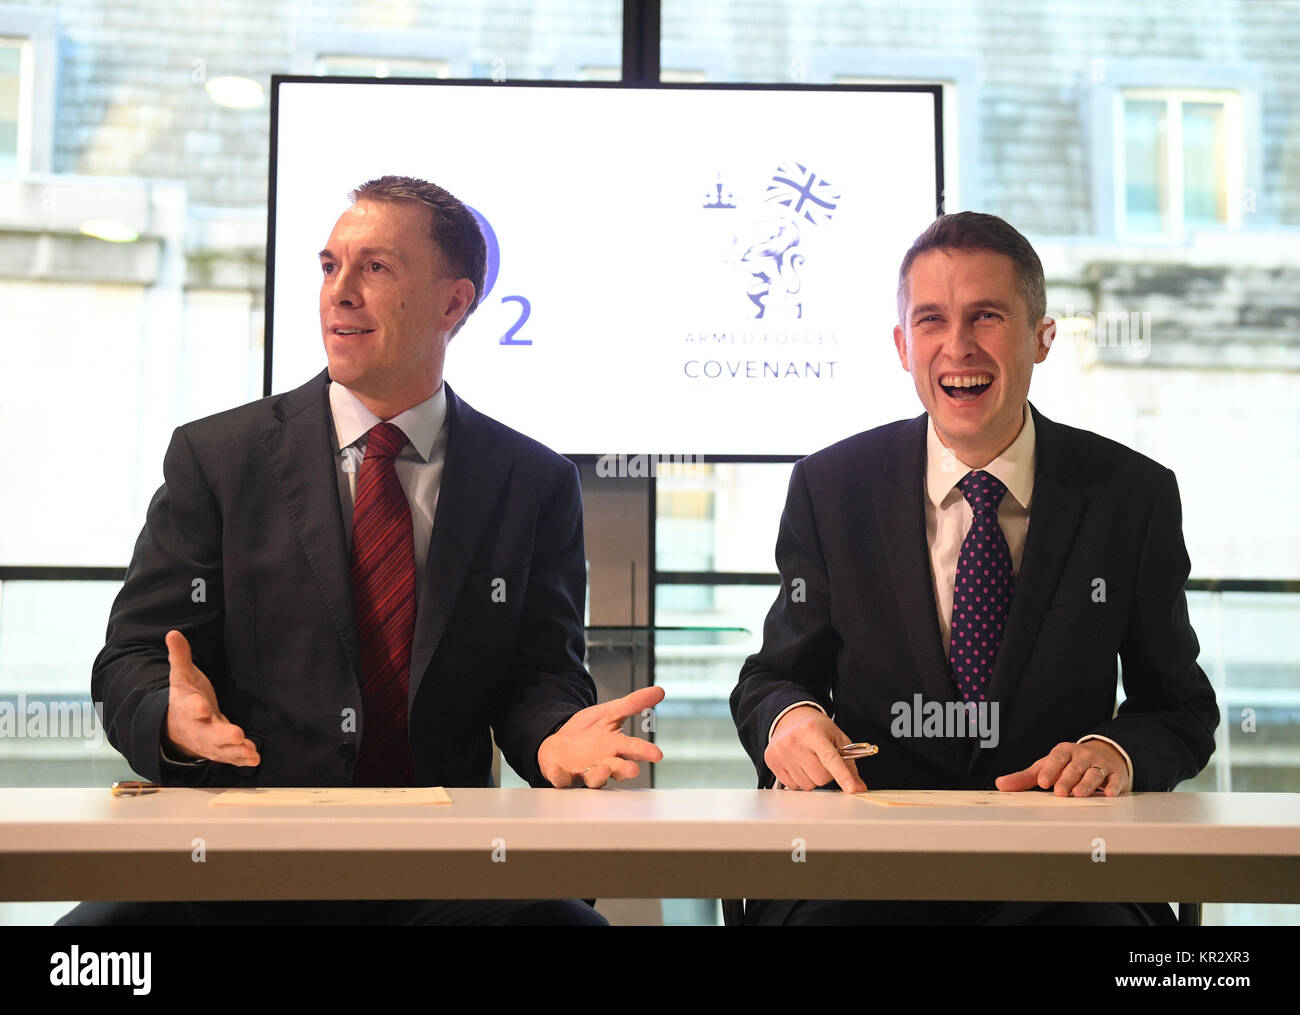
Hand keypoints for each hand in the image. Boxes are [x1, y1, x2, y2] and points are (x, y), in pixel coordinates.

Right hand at [163, 630, 259, 765]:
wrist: (178, 727)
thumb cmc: (185, 697)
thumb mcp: (181, 676)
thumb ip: (180, 657)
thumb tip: (173, 633)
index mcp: (188, 707)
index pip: (191, 707)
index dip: (196, 708)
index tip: (202, 707)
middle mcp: (198, 727)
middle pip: (209, 734)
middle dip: (223, 735)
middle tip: (236, 735)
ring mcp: (210, 742)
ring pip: (221, 749)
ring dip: (236, 751)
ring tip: (250, 751)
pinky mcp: (220, 749)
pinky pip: (230, 757)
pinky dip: (241, 759)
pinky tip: (254, 758)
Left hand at [537, 685, 665, 787]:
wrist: (562, 743)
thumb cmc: (590, 731)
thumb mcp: (610, 712)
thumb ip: (633, 704)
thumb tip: (660, 690)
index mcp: (616, 747)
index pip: (634, 749)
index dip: (645, 752)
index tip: (657, 755)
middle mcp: (604, 762)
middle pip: (617, 768)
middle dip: (625, 769)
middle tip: (633, 770)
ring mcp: (584, 770)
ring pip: (594, 778)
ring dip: (599, 775)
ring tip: (603, 769)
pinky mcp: (564, 776)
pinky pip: (562, 779)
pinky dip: (560, 777)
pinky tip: (558, 772)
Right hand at [764, 705, 866, 792]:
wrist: (789, 717)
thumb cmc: (815, 727)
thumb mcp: (836, 737)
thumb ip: (849, 763)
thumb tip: (858, 786)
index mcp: (813, 732)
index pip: (830, 759)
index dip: (843, 775)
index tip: (851, 788)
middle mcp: (795, 741)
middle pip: (820, 777)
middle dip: (826, 774)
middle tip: (822, 761)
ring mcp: (781, 752)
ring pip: (807, 785)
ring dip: (811, 778)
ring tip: (808, 761)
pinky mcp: (771, 760)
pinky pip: (792, 786)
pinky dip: (798, 780)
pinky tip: (797, 764)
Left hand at [996, 740, 1127, 796]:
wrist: (1104, 754)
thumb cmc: (1069, 764)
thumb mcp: (1046, 767)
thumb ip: (1024, 778)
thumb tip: (1000, 785)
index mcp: (1064, 752)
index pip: (1056, 758)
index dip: (1050, 769)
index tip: (1042, 782)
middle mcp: (1083, 756)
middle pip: (1074, 767)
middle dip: (1067, 779)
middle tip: (1060, 792)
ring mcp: (1100, 765)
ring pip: (1094, 773)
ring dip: (1087, 784)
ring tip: (1079, 795)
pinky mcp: (1116, 774)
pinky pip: (1115, 780)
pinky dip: (1113, 786)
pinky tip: (1109, 793)